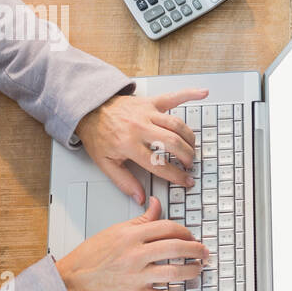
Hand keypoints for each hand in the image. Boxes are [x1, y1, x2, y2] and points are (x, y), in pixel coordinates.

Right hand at [55, 196, 208, 290]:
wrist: (76, 277)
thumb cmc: (93, 254)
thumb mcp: (117, 229)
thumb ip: (141, 219)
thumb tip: (156, 204)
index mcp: (132, 236)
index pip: (167, 228)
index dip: (184, 231)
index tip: (191, 236)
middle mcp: (136, 254)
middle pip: (175, 248)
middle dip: (195, 249)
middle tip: (204, 251)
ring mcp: (137, 275)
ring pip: (173, 272)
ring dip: (191, 270)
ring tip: (199, 269)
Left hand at [74, 89, 208, 201]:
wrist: (89, 110)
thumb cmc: (98, 136)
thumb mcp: (105, 163)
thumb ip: (124, 182)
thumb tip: (140, 197)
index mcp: (128, 144)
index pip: (159, 164)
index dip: (176, 175)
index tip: (186, 181)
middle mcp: (140, 127)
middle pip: (173, 143)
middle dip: (187, 156)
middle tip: (189, 165)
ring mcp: (147, 113)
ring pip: (177, 124)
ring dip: (189, 138)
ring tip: (191, 148)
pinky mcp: (150, 102)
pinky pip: (173, 97)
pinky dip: (189, 94)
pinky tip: (203, 93)